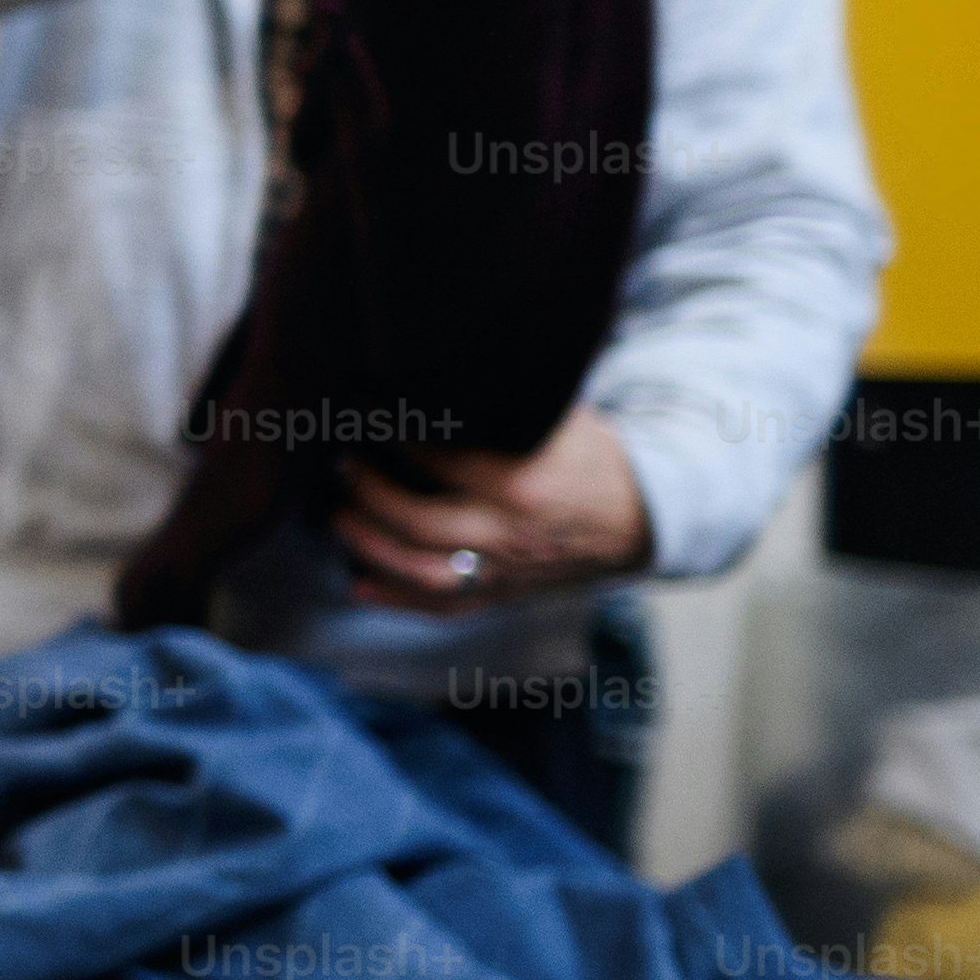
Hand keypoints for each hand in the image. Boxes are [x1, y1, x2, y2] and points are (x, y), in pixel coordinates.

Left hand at [338, 405, 649, 607]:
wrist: (641, 517)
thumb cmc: (588, 457)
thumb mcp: (556, 418)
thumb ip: (501, 404)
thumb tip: (429, 373)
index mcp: (523, 482)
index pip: (440, 459)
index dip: (395, 436)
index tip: (365, 414)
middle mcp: (510, 533)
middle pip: (418, 521)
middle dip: (368, 491)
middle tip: (342, 464)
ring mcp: (506, 571)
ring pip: (422, 571)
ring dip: (370, 546)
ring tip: (338, 516)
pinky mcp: (505, 594)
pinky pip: (444, 606)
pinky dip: (396, 598)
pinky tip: (358, 584)